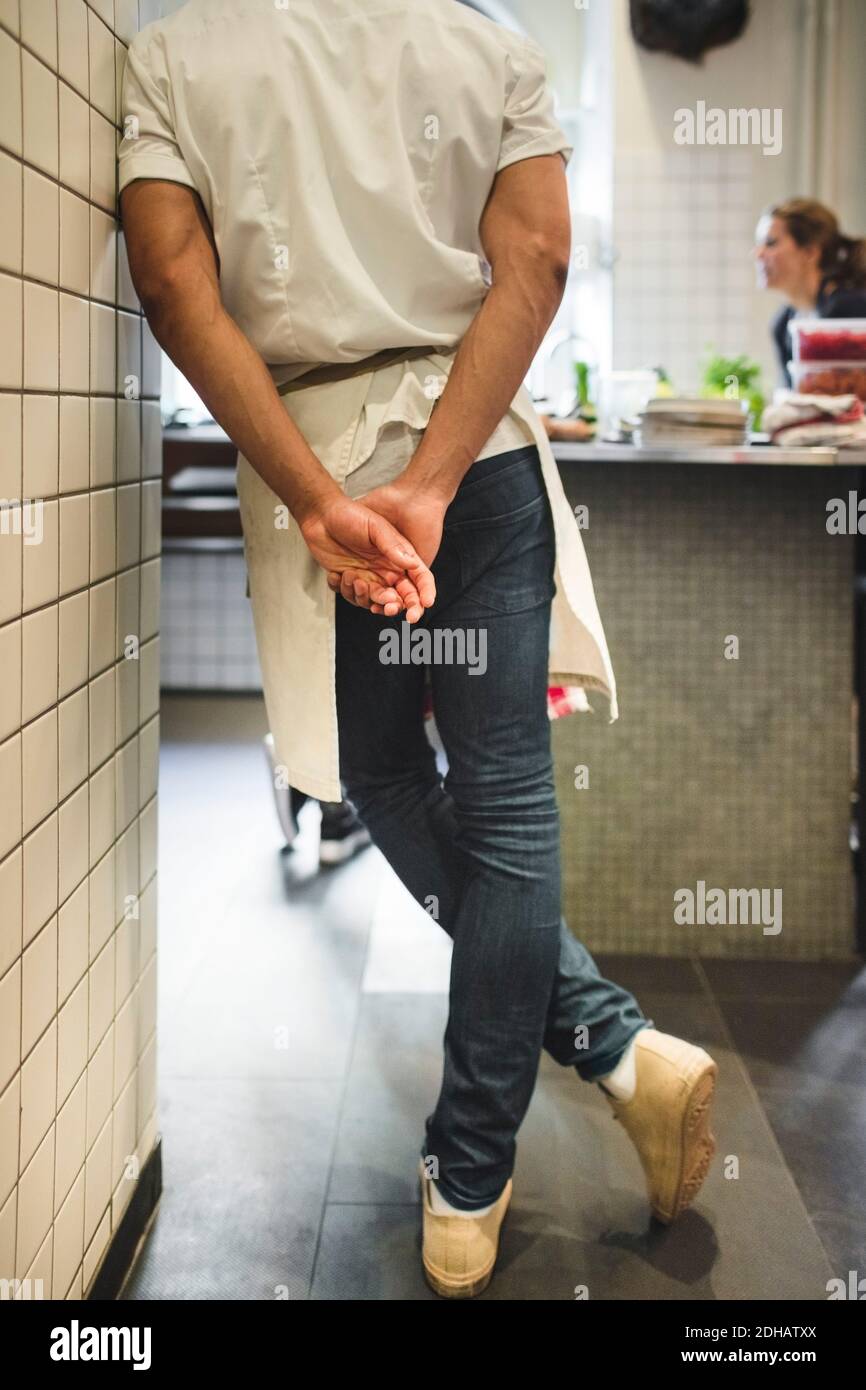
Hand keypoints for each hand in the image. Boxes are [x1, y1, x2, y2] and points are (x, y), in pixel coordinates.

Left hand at [327, 479, 447, 615]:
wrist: (321, 515)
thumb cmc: (350, 515)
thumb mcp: (376, 527)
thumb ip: (393, 547)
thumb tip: (412, 563)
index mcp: (398, 556)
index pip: (419, 579)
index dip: (425, 593)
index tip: (424, 604)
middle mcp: (385, 569)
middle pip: (399, 597)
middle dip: (395, 606)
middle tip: (388, 607)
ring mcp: (367, 576)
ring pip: (373, 601)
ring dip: (364, 596)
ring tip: (353, 577)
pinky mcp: (349, 580)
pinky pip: (350, 597)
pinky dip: (344, 590)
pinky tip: (337, 574)